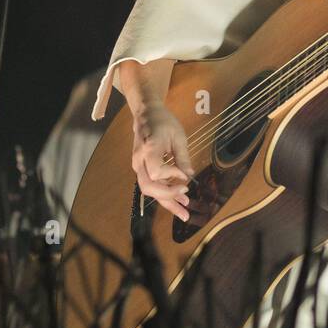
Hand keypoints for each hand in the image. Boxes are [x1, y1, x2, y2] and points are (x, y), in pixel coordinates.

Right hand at [130, 102, 192, 221]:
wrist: (146, 115)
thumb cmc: (163, 122)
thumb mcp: (178, 136)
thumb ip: (182, 157)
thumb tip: (189, 175)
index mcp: (149, 149)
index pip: (156, 172)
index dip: (171, 176)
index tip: (185, 174)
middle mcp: (139, 160)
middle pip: (148, 187)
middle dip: (168, 198)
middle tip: (187, 202)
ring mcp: (139, 166)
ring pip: (150, 190)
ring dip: (167, 202)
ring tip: (185, 212)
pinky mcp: (143, 169)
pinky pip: (152, 185)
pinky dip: (165, 194)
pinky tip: (180, 200)